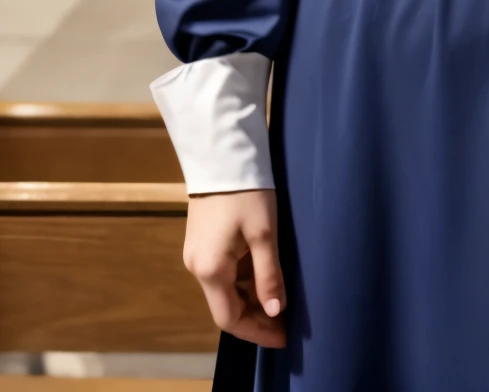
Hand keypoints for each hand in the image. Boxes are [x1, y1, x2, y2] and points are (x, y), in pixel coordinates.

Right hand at [183, 189, 286, 347]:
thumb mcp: (264, 233)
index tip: (283, 336)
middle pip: (226, 306)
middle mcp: (197, 268)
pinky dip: (243, 281)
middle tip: (287, 319)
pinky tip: (264, 275)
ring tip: (280, 298)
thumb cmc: (246, 192)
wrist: (222, 155)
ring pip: (225, 290)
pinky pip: (222, 272)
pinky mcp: (201, 242)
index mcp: (210, 270)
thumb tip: (275, 312)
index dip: (257, 332)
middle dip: (256, 317)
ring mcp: (197, 255)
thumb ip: (269, 275)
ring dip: (250, 298)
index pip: (230, 319)